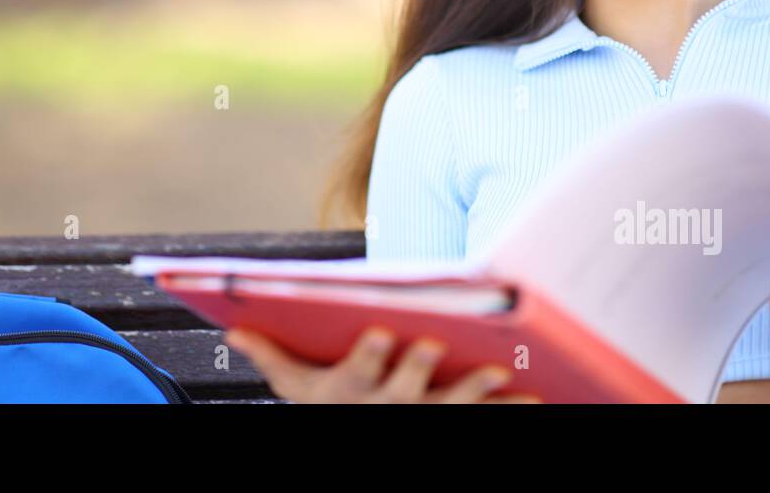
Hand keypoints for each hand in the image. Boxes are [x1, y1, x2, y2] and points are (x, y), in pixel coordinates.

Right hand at [222, 325, 542, 402]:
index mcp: (349, 390)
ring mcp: (422, 418)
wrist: (357, 442)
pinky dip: (509, 408)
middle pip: (404, 389)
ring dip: (473, 392)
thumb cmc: (329, 407)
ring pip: (449, 406)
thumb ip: (270, 355)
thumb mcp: (296, 386)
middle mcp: (387, 407)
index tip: (379, 330)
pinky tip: (535, 396)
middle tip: (434, 342)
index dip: (368, 352)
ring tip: (496, 373)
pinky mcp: (450, 425)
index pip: (356, 370)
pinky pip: (482, 418)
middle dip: (419, 367)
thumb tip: (234, 329)